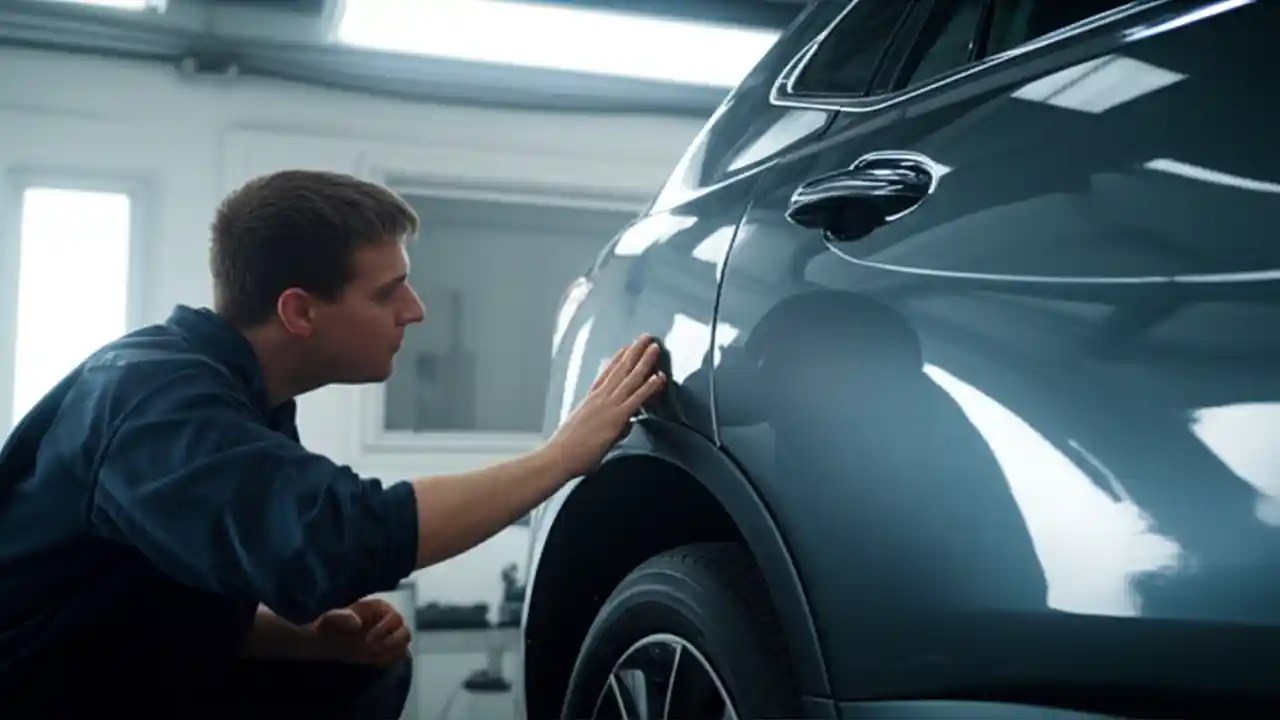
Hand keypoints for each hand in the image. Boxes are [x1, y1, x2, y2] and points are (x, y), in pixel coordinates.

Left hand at [311, 597, 410, 666]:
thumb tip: (356, 624)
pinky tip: (374, 662)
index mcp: (380, 607)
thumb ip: (341, 618)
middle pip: (404, 633)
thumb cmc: (331, 627)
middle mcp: (390, 620)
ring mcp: (391, 635)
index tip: (366, 641)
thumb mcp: (330, 620)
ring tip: (371, 656)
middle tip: (370, 651)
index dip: (384, 630)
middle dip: (388, 645)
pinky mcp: (390, 649)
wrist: (329, 642)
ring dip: (389, 653)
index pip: (394, 618)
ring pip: (404, 645)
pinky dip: (389, 660)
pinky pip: (399, 656)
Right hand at [543, 335, 666, 477]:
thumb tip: (624, 424)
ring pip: (630, 378)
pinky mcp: (616, 418)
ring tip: (655, 347)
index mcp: (589, 399)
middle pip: (620, 369)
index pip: (605, 374)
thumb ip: (606, 424)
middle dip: (634, 352)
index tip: (625, 348)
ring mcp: (608, 406)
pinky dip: (649, 386)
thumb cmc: (568, 450)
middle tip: (645, 337)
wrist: (558, 457)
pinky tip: (659, 377)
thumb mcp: (585, 430)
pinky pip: (636, 398)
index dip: (617, 360)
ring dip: (644, 361)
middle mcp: (599, 398)